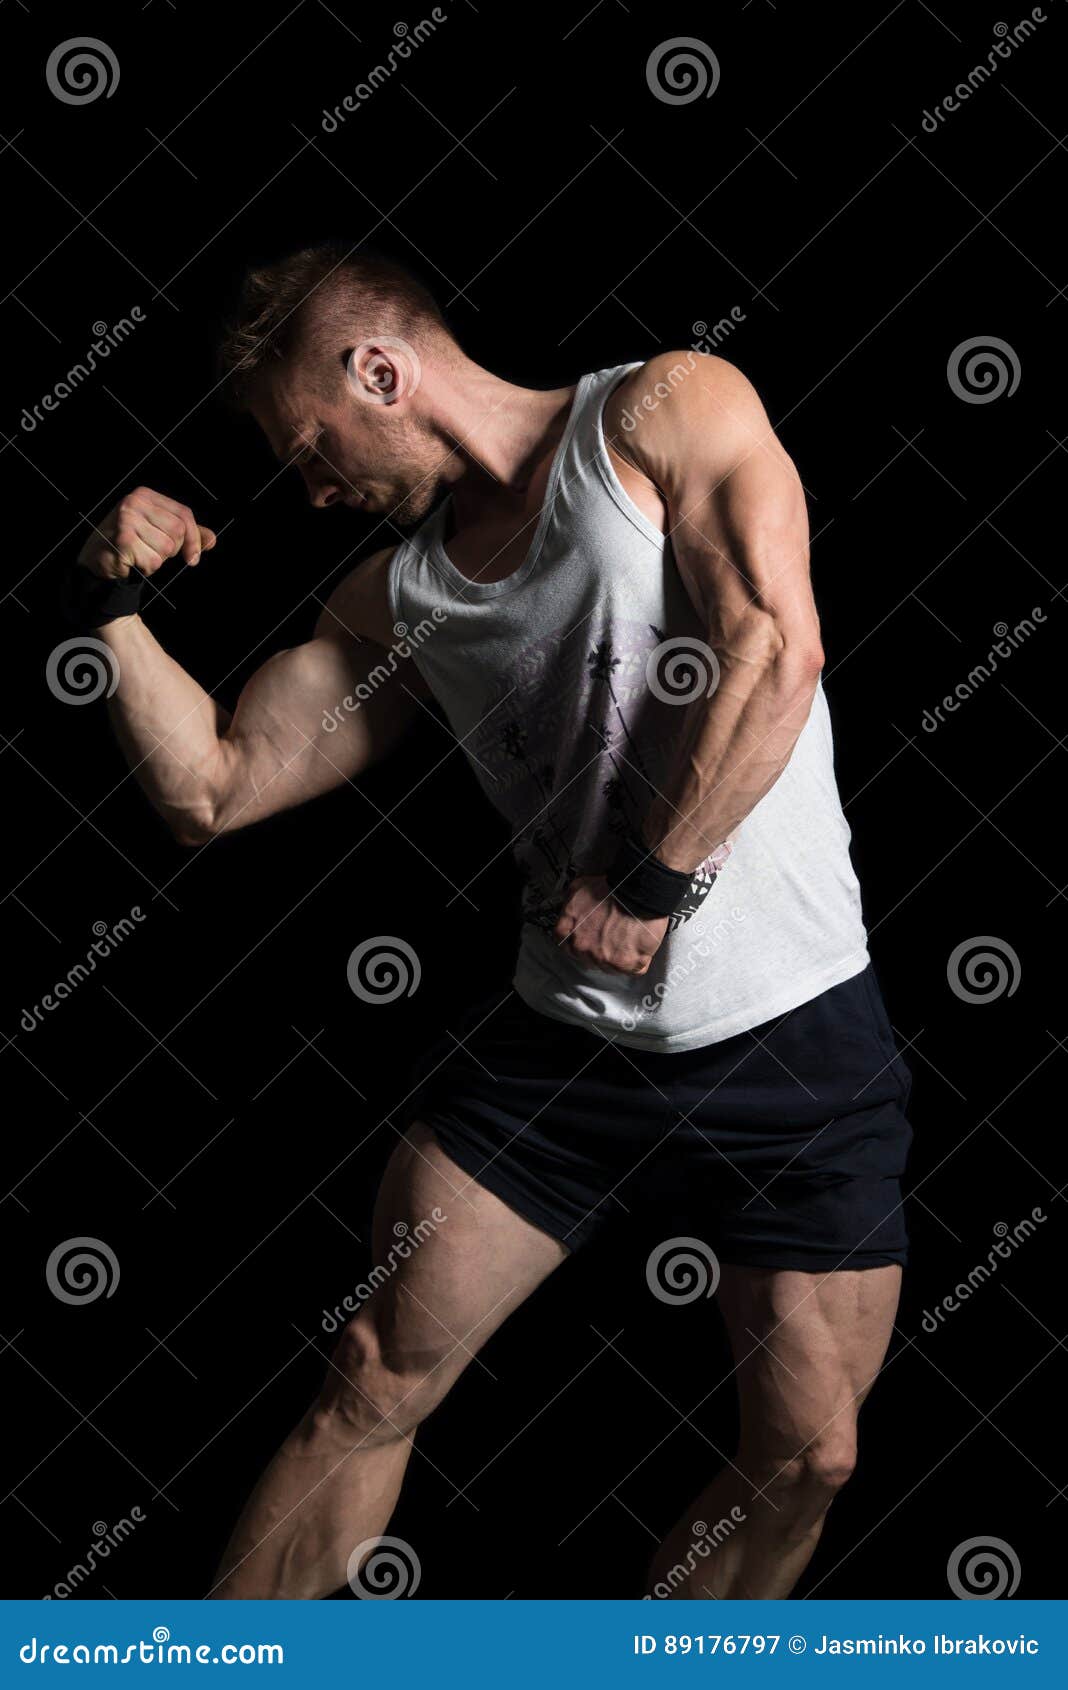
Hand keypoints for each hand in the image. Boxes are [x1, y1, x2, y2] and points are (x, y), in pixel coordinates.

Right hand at [77, 486, 215, 579]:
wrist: (97, 560)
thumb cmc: (131, 544)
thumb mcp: (159, 532)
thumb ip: (187, 534)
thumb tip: (212, 540)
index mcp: (145, 495)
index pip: (184, 514)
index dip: (195, 538)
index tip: (193, 558)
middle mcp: (134, 502)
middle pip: (178, 531)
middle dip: (173, 549)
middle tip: (154, 552)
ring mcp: (126, 520)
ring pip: (167, 548)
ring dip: (158, 560)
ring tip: (139, 554)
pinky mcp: (123, 540)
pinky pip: (153, 561)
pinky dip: (147, 568)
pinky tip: (132, 562)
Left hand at [553, 875, 667, 975]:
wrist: (636, 889)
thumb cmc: (609, 886)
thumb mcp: (577, 889)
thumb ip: (569, 907)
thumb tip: (570, 913)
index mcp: (567, 933)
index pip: (568, 947)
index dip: (582, 943)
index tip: (591, 938)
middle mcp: (582, 948)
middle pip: (589, 959)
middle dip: (600, 951)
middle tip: (613, 937)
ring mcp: (604, 959)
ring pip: (611, 967)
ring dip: (619, 957)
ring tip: (630, 940)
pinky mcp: (626, 964)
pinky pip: (634, 969)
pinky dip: (639, 960)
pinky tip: (641, 947)